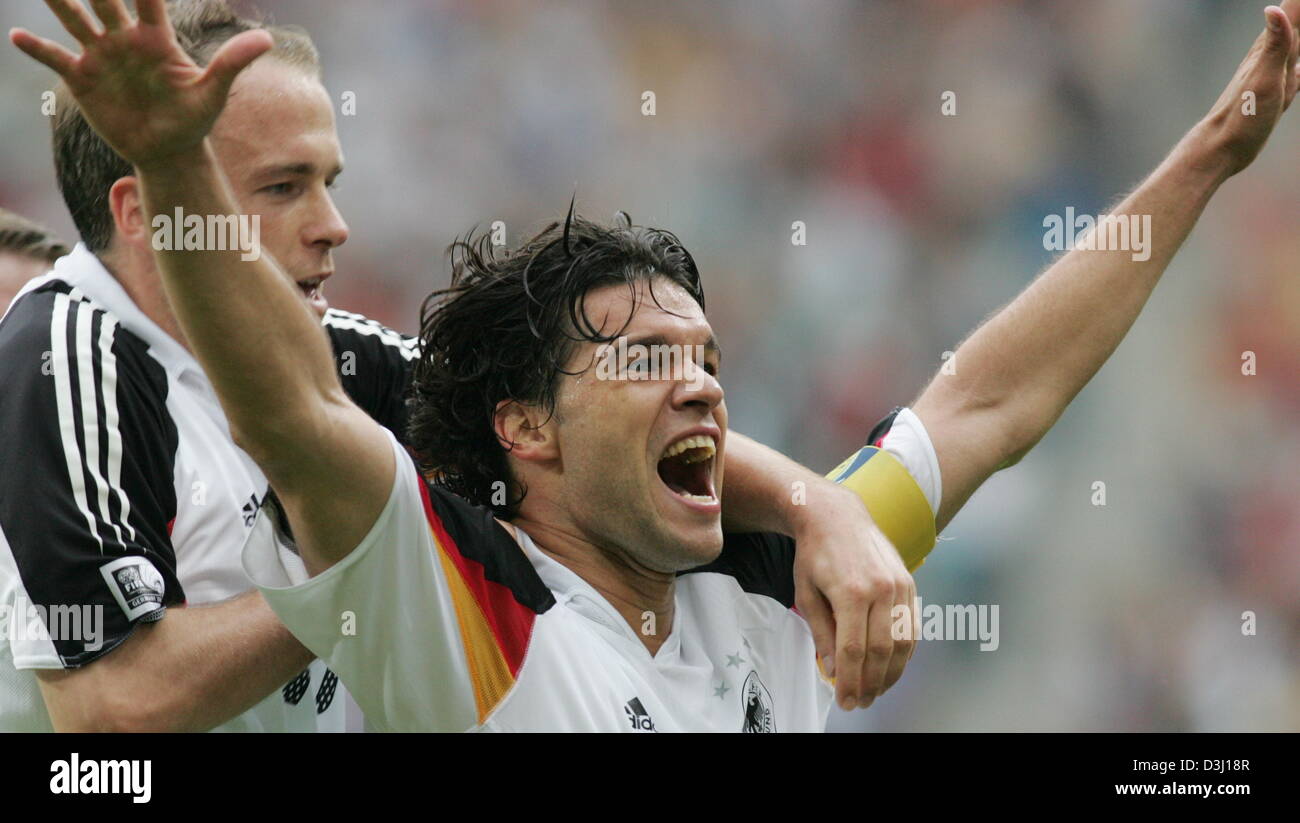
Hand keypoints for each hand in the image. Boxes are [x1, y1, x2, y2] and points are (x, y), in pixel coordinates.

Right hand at [9, 0, 271, 169]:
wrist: (168, 151)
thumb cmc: (193, 119)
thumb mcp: (213, 92)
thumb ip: (232, 63)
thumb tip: (267, 39)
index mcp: (156, 37)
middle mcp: (124, 39)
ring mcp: (101, 56)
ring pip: (74, 19)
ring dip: (59, 1)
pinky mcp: (83, 79)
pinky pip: (56, 59)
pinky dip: (37, 49)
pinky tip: (16, 37)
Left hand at [791, 480, 917, 711]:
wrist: (836, 516)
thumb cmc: (815, 554)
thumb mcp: (806, 594)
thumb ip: (821, 634)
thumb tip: (833, 671)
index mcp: (851, 592)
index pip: (854, 650)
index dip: (851, 681)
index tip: (845, 701)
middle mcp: (881, 589)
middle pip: (881, 651)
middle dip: (871, 683)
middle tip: (861, 702)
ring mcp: (900, 585)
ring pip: (903, 643)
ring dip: (892, 673)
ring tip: (876, 690)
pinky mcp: (910, 583)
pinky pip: (913, 626)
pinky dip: (905, 652)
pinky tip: (892, 666)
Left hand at [1194, 2, 1298, 177]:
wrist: (1220, 150)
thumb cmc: (1241, 118)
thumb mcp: (1264, 79)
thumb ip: (1275, 45)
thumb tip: (1274, 10)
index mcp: (1268, 52)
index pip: (1292, 14)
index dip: (1297, 4)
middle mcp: (1268, 60)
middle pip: (1293, 26)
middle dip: (1298, 11)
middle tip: (1299, 3)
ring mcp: (1270, 77)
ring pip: (1291, 47)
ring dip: (1297, 32)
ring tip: (1299, 20)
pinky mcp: (1271, 96)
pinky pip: (1292, 73)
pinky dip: (1297, 65)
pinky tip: (1298, 68)